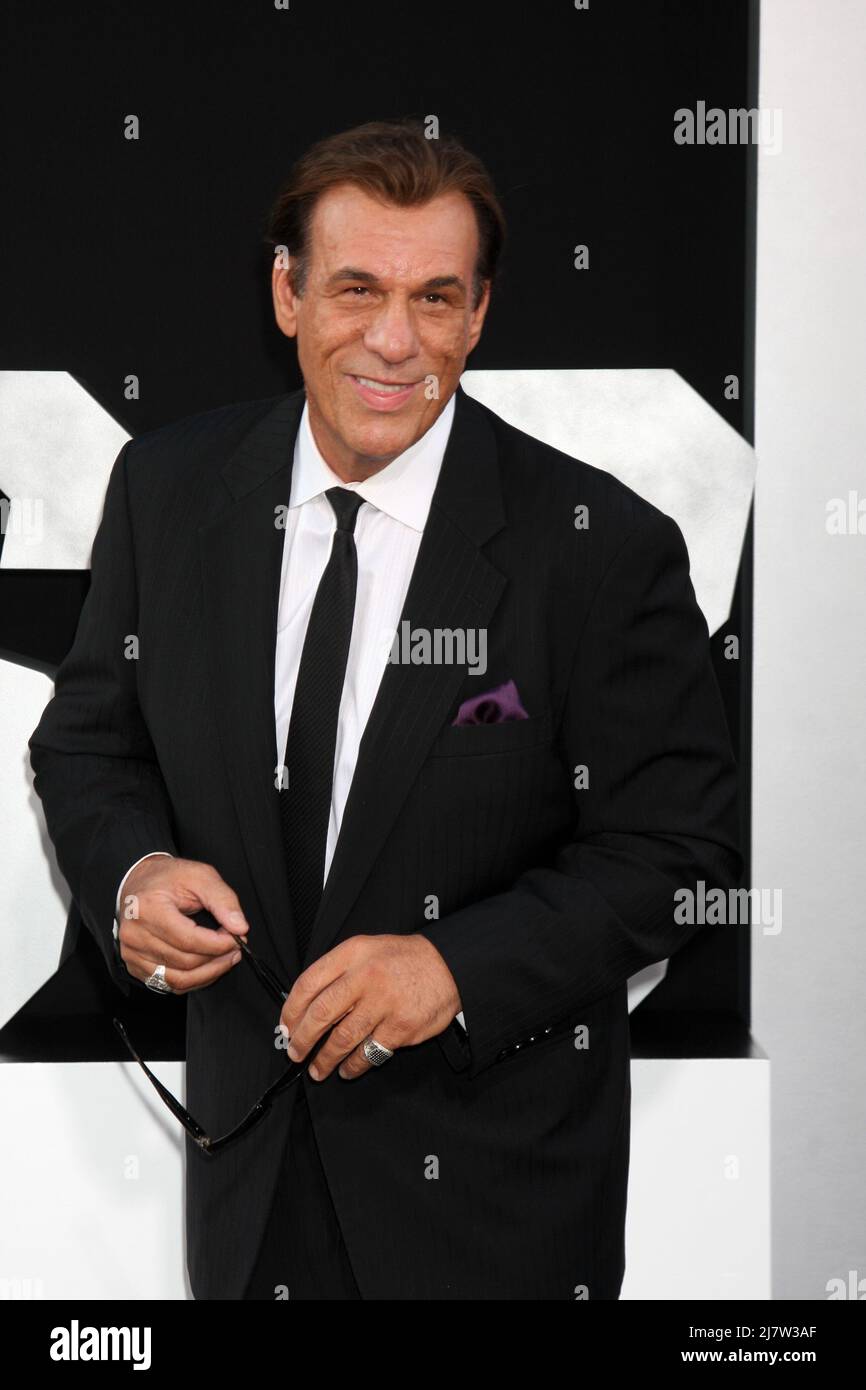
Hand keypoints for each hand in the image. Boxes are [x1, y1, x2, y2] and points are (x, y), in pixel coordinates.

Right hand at [117, 857, 248, 992]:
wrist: (139, 883)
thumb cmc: (168, 878)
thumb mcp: (201, 876)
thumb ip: (223, 900)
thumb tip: (239, 927)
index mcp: (147, 909)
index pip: (189, 940)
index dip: (219, 944)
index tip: (238, 937)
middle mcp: (134, 935)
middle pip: (185, 962)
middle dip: (218, 957)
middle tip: (235, 945)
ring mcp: (131, 953)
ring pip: (178, 980)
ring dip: (209, 973)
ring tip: (226, 958)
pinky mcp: (135, 966)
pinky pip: (169, 984)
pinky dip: (194, 980)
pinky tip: (208, 967)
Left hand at [280, 934, 461, 1080]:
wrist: (449, 966)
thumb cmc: (403, 960)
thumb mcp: (367, 949)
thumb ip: (338, 971)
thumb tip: (305, 1006)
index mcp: (353, 954)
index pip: (308, 983)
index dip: (291, 1010)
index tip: (286, 1026)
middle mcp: (366, 976)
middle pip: (321, 1013)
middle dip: (302, 1039)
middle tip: (295, 1052)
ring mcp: (384, 1003)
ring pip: (342, 1039)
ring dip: (325, 1059)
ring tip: (318, 1069)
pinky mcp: (401, 1027)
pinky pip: (369, 1053)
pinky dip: (354, 1065)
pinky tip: (348, 1069)